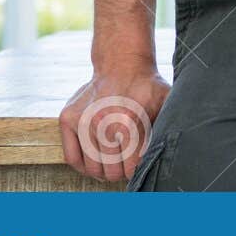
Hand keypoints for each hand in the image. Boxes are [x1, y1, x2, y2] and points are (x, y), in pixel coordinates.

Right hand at [58, 64, 170, 182]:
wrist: (122, 64)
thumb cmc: (146, 88)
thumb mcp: (165, 106)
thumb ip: (166, 131)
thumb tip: (168, 158)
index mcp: (127, 124)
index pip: (131, 169)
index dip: (137, 170)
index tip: (139, 163)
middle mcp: (101, 124)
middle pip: (112, 172)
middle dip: (122, 172)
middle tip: (127, 163)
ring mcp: (82, 121)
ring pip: (92, 169)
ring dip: (104, 171)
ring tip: (113, 162)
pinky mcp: (67, 118)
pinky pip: (72, 158)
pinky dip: (84, 167)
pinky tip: (96, 163)